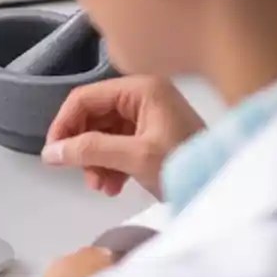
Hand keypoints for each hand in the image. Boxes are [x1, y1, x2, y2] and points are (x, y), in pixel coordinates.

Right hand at [42, 77, 203, 198]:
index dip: (64, 125)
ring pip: (103, 134)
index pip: (85, 98)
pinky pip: (118, 145)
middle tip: (81, 175)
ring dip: (95, 161)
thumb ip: (90, 151)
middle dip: (83, 148)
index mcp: (142, 88)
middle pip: (93, 116)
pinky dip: (110, 165)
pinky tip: (113, 187)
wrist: (227, 187)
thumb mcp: (135, 157)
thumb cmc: (187, 165)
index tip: (52, 154)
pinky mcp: (154, 136)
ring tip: (101, 187)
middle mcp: (144, 95)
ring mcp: (150, 115)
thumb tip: (50, 152)